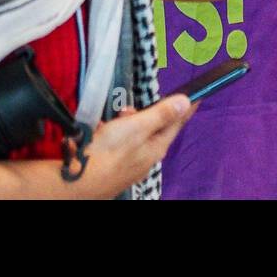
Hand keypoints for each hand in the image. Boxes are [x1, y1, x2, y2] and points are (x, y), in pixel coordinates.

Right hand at [67, 96, 193, 199]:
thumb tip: (186, 102)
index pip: (177, 122)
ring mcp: (131, 162)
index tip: (197, 95)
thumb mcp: (137, 126)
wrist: (79, 181)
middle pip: (155, 127)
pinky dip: (113, 133)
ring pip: (135, 133)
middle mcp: (147, 156)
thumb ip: (161, 114)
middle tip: (128, 111)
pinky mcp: (115, 164)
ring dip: (127, 122)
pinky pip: (120, 142)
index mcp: (157, 146)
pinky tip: (101, 132)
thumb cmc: (109, 151)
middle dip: (145, 113)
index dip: (186, 107)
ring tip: (113, 121)